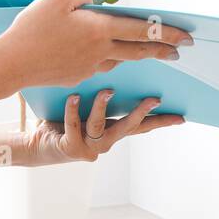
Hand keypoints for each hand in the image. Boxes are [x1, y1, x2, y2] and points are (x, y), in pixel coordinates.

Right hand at [0, 0, 193, 90]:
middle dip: (161, 50)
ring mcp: (89, 68)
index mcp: (100, 30)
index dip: (167, 32)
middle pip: (138, 51)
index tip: (187, 36)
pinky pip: (95, 65)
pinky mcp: (76, 77)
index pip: (143, 30)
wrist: (12, 64)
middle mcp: (100, 52)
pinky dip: (101, 57)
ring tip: (134, 46)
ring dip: (129, 52)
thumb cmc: (33, 28)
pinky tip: (91, 52)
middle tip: (178, 51)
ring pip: (116, 57)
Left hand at [24, 88, 184, 164]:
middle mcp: (104, 142)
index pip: (141, 127)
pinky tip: (74, 96)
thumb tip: (117, 71)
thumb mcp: (87, 110)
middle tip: (154, 99)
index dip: (161, 122)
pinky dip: (73, 109)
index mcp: (111, 132)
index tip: (181, 118)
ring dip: (103, 106)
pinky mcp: (71, 147)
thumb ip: (103, 99)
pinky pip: (73, 124)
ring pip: (100, 125)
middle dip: (142, 113)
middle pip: (128, 128)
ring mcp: (88, 147)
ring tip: (107, 90)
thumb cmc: (64, 123)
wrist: (37, 146)